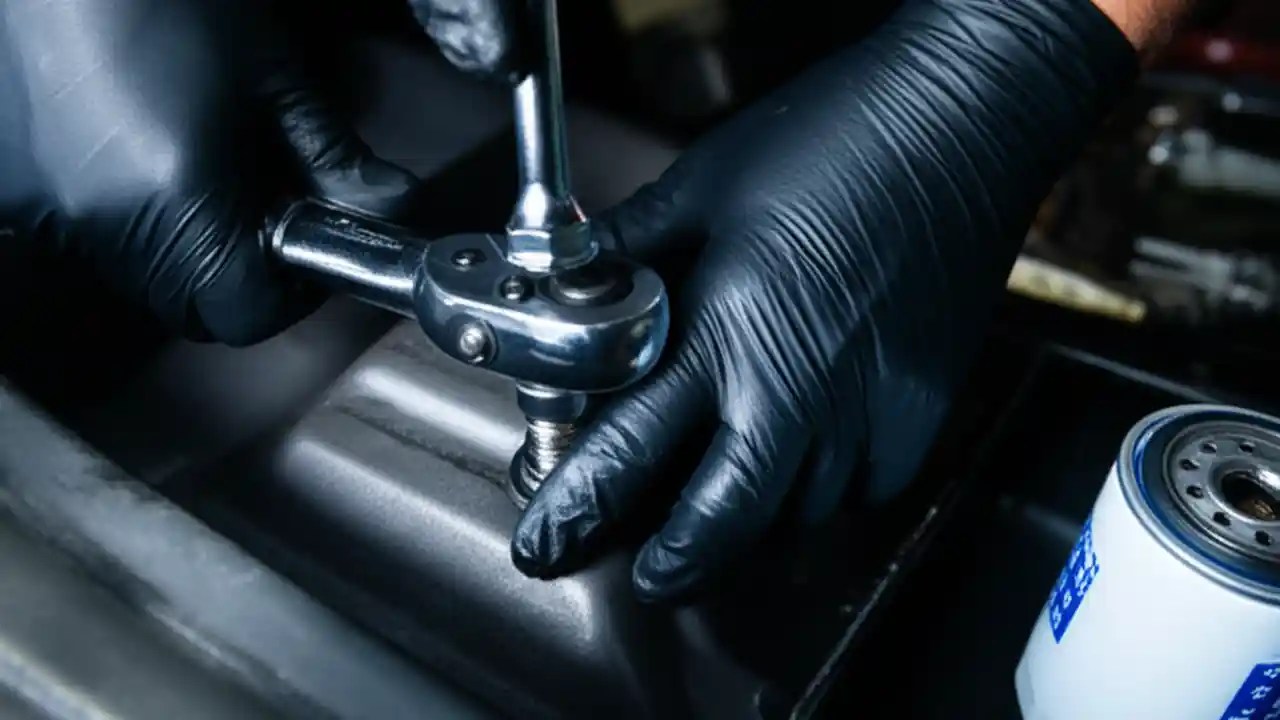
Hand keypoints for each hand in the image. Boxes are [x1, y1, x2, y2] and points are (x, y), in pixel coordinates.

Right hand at [0, 0, 514, 344]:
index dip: (291, 289)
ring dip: (182, 240)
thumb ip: (334, 158)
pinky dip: (126, 211)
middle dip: (239, 268)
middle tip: (265, 202)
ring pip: (139, 274)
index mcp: (172, 207)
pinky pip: (87, 232)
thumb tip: (386, 206)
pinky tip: (143, 147)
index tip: (308, 244)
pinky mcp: (13, 188)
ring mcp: (43, 209)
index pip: (246, 313)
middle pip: (190, 304)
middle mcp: (98, 224)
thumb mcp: (273, 75)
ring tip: (198, 158)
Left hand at [510, 0, 1137, 601]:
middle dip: (673, 565)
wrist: (963, 125)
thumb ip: (630, 247)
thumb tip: (572, 276)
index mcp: (730, 330)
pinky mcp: (920, 414)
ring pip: (792, 516)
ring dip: (744, 521)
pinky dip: (816, 492)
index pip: (631, 449)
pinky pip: (857, 492)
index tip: (547, 538)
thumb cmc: (836, 139)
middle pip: (721, 526)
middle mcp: (800, 390)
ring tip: (715, 503)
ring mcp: (869, 411)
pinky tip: (796, 458)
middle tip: (648, 575)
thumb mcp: (705, 183)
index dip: (578, 507)